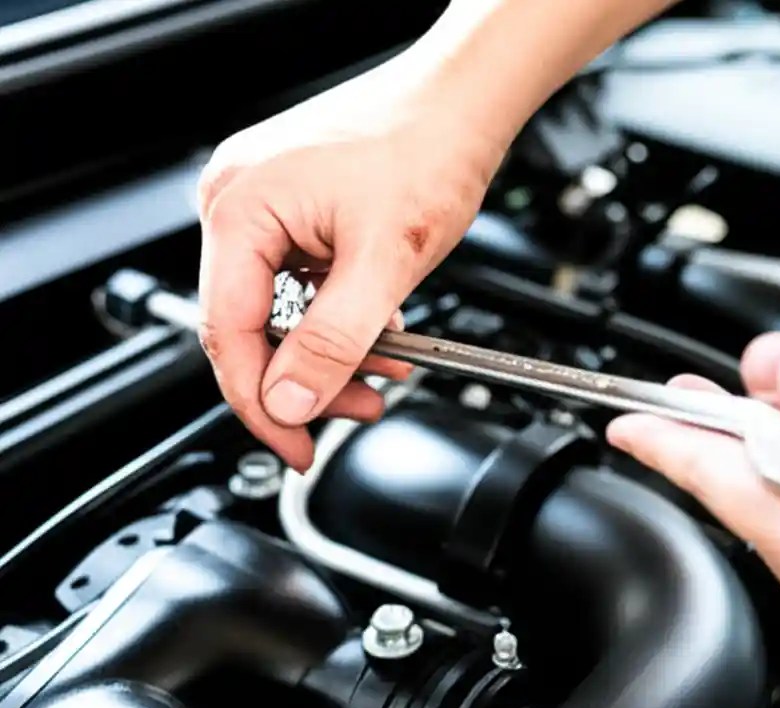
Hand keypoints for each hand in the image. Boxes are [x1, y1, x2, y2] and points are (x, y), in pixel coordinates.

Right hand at [195, 48, 509, 471]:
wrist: (463, 102)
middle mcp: (238, 203)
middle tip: (354, 411)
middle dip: (305, 381)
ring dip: (330, 352)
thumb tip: (288, 403)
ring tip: (381, 376)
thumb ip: (333, 341)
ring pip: (282, 309)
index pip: (228, 335)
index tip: (296, 445)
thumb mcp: (383, 263)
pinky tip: (377, 336)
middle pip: (250, 327)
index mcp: (240, 210)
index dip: (263, 404)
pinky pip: (302, 282)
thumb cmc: (425, 148)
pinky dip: (338, 317)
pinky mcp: (296, 209)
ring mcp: (265, 204)